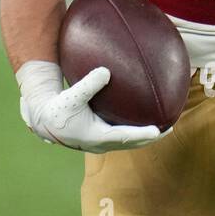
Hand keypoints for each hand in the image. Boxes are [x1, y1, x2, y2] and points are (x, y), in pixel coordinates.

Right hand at [17, 61, 167, 153]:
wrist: (45, 121)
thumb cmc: (57, 108)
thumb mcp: (71, 95)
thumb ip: (88, 84)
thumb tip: (106, 71)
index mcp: (96, 136)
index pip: (124, 137)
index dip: (142, 135)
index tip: (158, 130)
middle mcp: (101, 143)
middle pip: (132, 143)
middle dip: (151, 138)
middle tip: (170, 129)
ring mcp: (101, 143)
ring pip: (129, 142)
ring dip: (145, 137)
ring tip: (163, 127)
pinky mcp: (100, 138)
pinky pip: (123, 136)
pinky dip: (135, 132)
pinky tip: (143, 120)